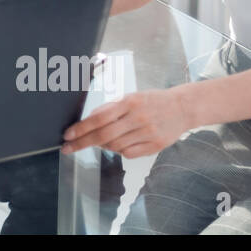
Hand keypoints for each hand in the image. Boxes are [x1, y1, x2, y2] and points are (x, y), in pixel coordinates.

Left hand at [61, 88, 191, 157]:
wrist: (182, 108)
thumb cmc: (151, 101)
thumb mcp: (130, 97)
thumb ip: (110, 108)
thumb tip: (88, 120)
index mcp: (129, 102)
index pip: (99, 118)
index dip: (81, 128)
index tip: (67, 136)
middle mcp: (138, 118)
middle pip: (104, 135)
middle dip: (82, 142)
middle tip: (68, 148)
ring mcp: (147, 133)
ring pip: (115, 146)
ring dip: (102, 145)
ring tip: (101, 140)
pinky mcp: (155, 145)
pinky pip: (128, 153)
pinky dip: (118, 150)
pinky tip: (119, 143)